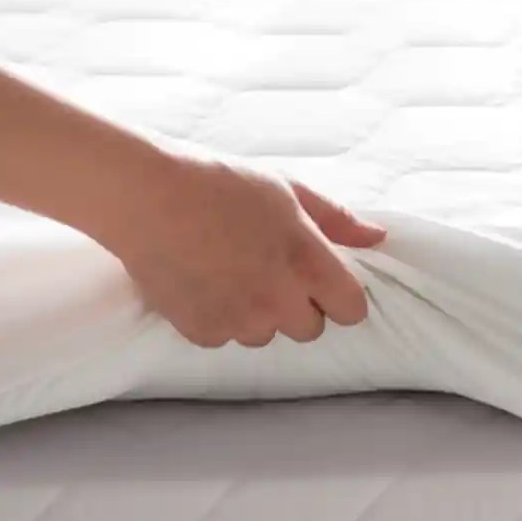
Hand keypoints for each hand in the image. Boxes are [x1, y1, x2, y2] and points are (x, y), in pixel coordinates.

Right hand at [104, 156, 385, 348]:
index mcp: (307, 263)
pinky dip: (218, 317)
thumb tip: (377, 238)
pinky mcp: (201, 331)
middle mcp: (278, 299)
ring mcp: (239, 319)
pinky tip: (203, 282)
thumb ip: (337, 219)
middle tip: (271, 271)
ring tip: (231, 272)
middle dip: (299, 305)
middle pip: (310, 328)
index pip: (352, 310)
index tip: (324, 281)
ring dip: (258, 314)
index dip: (341, 297)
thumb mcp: (289, 189)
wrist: (144, 195)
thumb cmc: (221, 183)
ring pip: (266, 335)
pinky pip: (225, 337)